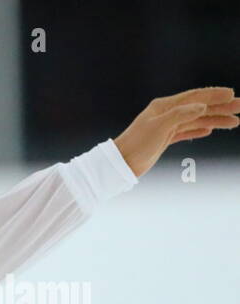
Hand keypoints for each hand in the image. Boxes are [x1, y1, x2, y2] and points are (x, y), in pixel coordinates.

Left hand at [113, 86, 238, 177]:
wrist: (120, 164)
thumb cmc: (136, 144)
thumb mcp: (159, 127)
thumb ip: (180, 115)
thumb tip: (201, 106)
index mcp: (164, 106)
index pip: (195, 97)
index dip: (214, 95)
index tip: (232, 94)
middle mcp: (166, 114)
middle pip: (199, 107)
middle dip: (221, 107)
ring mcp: (165, 127)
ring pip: (196, 120)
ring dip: (215, 120)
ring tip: (234, 122)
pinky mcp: (163, 140)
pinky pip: (185, 132)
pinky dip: (198, 130)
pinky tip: (209, 130)